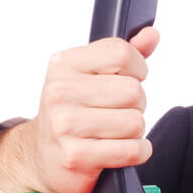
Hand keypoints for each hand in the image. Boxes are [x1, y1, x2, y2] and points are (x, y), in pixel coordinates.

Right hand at [0, 27, 158, 192]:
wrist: (41, 158)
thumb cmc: (70, 115)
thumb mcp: (90, 78)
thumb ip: (122, 56)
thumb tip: (151, 34)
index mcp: (64, 65)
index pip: (121, 53)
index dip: (137, 69)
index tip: (126, 80)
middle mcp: (60, 91)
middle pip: (134, 91)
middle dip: (135, 106)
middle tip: (115, 114)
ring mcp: (66, 125)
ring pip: (136, 122)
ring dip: (134, 133)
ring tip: (112, 133)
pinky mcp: (77, 156)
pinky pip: (132, 150)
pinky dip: (136, 152)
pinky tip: (118, 151)